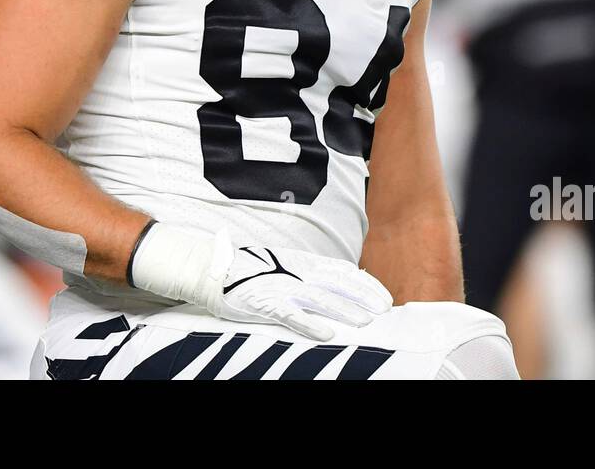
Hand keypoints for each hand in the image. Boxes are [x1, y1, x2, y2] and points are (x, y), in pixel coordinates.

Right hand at [128, 222, 392, 340]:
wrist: (211, 266)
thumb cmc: (247, 268)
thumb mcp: (283, 264)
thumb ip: (306, 273)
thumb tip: (333, 283)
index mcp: (302, 262)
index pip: (341, 271)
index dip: (365, 283)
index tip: (383, 296)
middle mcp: (296, 271)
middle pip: (337, 283)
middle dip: (363, 295)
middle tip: (384, 309)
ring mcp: (281, 286)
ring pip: (320, 298)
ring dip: (344, 309)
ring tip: (364, 321)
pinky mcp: (265, 301)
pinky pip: (292, 315)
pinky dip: (310, 323)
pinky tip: (327, 333)